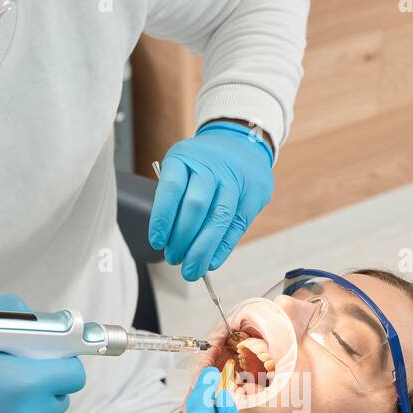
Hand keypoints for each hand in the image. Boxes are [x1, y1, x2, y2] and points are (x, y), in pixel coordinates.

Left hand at [148, 121, 274, 280]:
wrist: (241, 143)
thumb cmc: (203, 165)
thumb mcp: (182, 168)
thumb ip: (176, 199)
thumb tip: (171, 243)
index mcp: (185, 156)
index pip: (171, 189)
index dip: (163, 219)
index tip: (157, 242)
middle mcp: (212, 165)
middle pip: (196, 207)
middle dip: (182, 239)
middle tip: (174, 259)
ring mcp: (236, 179)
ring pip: (219, 219)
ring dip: (203, 250)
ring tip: (191, 269)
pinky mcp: (254, 194)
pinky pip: (237, 226)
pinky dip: (222, 248)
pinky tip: (212, 262)